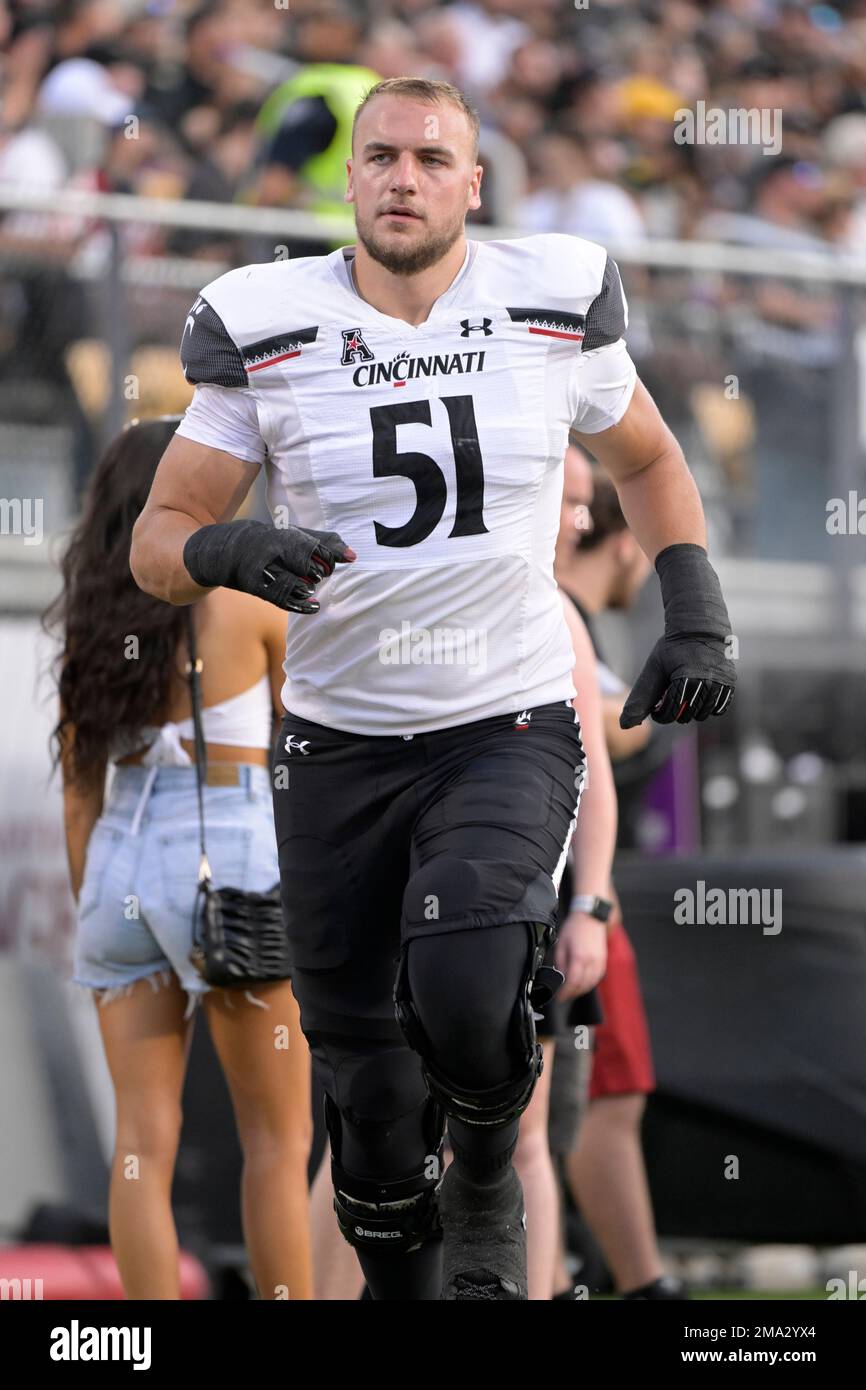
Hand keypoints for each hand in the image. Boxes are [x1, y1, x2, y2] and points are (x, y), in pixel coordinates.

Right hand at [183, 519, 355, 613]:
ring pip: (289, 580)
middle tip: (324, 572)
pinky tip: (314, 607)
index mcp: (278, 534)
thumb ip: (319, 543)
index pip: (309, 543)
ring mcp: (259, 568)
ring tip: (313, 587)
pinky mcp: (252, 586)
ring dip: (305, 585)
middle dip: (317, 566)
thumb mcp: (285, 536)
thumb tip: (352, 556)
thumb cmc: (259, 543)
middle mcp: (269, 549)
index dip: (329, 552)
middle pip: (300, 558)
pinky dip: (298, 603)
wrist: (214, 551)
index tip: (346, 558)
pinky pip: (278, 597)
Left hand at [554, 911, 607, 999]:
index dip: (565, 993)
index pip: (572, 982)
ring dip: (581, 990)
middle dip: (572, 994)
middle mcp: (592, 962)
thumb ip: (560, 962)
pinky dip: (589, 984)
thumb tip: (560, 976)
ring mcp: (600, 962)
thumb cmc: (575, 928)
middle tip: (563, 996)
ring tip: (571, 991)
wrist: (592, 917)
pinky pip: (597, 978)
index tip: (559, 997)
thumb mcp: (561, 943)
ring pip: (591, 984)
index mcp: (579, 957)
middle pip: (583, 986)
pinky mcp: (603, 961)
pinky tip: (582, 983)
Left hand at [620, 633, 734, 727]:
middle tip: (670, 698)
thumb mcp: (653, 671)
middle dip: (675, 712)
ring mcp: (721, 682)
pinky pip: (718, 708)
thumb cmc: (672, 650)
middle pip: (687, 716)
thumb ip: (641, 698)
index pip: (671, 712)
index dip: (660, 714)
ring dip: (691, 711)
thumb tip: (625, 726)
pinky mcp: (730, 683)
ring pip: (704, 714)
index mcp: (686, 678)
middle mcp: (707, 682)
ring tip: (683, 696)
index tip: (657, 707)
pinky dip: (707, 707)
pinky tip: (697, 696)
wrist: (700, 628)